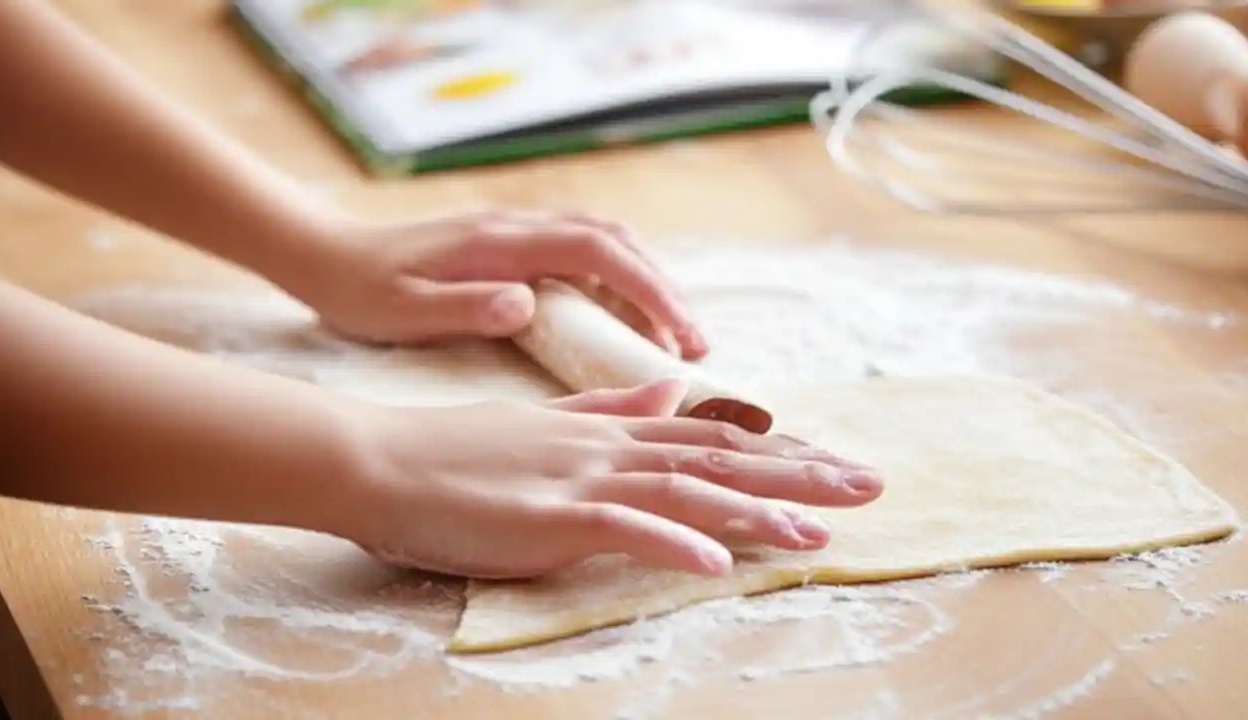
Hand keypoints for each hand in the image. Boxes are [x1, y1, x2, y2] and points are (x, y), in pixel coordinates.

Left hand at [291, 210, 708, 358]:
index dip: (648, 290)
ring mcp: (516, 234)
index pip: (598, 253)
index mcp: (502, 244)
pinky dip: (616, 281)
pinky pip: (581, 255)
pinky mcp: (511, 247)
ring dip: (645, 283)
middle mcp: (518, 229)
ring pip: (604, 244)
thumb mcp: (402, 310)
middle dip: (663, 289)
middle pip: (616, 242)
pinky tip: (620, 320)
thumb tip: (526, 304)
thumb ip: (462, 307)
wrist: (324, 254)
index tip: (680, 334)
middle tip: (695, 343)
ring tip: (670, 337)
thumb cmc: (360, 290)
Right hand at [331, 380, 882, 578]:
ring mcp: (578, 482)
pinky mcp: (546, 518)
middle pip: (717, 460)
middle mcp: (605, 451)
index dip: (778, 452)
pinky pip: (621, 530)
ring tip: (819, 533)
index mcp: (606, 435)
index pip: (708, 440)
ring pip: (684, 493)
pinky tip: (718, 564)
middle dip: (799, 474)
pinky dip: (672, 544)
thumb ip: (608, 411)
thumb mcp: (541, 424)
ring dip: (756, 513)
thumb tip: (670, 394)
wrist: (376, 456)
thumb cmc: (452, 451)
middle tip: (871, 488)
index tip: (836, 463)